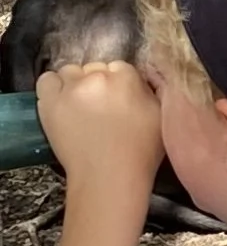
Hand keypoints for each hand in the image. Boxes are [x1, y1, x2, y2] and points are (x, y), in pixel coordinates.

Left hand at [36, 62, 163, 185]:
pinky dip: (54, 88)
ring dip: (76, 84)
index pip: (121, 68)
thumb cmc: (140, 154)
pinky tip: (63, 104)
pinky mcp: (50, 101)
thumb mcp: (160, 118)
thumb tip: (140, 82)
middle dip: (99, 83)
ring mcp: (71, 88)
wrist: (109, 177)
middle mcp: (98, 77)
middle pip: (94, 68)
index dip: (121, 84)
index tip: (122, 101)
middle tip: (103, 108)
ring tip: (82, 106)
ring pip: (70, 72)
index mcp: (128, 78)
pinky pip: (47, 80)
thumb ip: (150, 93)